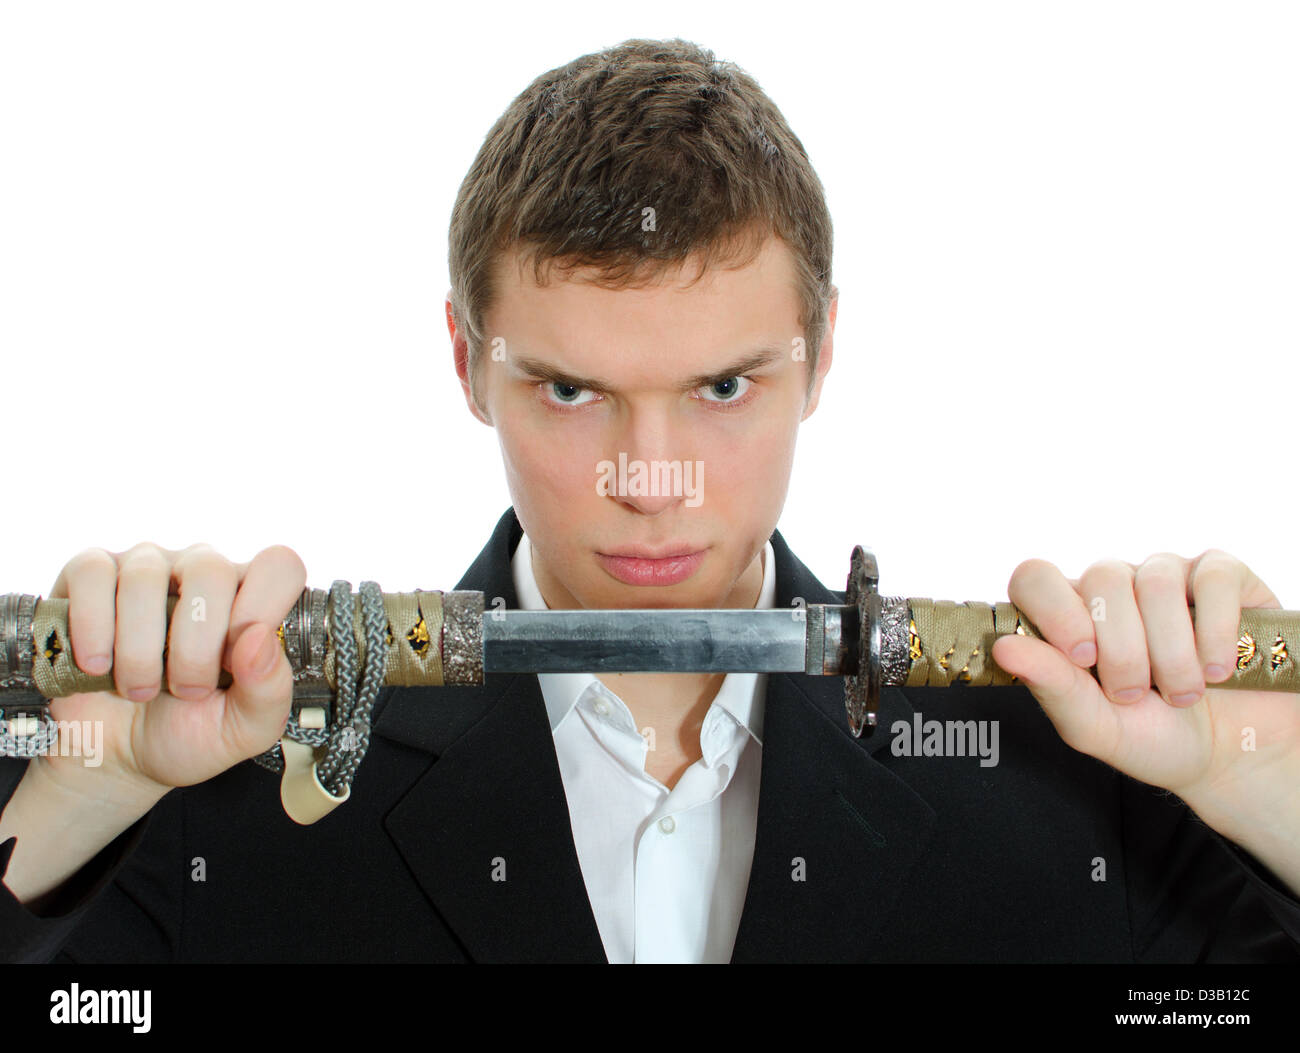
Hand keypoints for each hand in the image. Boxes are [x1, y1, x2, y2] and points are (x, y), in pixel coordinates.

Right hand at [36, 542, 305, 797]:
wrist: (116, 758)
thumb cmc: (188, 733)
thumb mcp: (244, 728)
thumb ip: (270, 688)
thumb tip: (259, 637)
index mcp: (250, 601)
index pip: (278, 566)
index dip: (261, 609)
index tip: (235, 661)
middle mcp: (202, 573)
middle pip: (210, 570)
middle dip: (194, 646)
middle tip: (185, 690)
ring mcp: (146, 567)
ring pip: (145, 576)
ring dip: (139, 650)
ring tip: (140, 689)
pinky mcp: (90, 575)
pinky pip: (90, 573)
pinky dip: (91, 626)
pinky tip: (96, 664)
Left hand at [991, 550, 1299, 847]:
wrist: (1233, 756)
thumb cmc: (1154, 738)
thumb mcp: (1094, 726)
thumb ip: (1050, 685)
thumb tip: (1001, 646)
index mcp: (1068, 616)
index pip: (1035, 578)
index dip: (1054, 610)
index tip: (1083, 659)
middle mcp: (1113, 587)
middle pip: (1102, 581)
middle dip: (1123, 651)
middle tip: (1135, 695)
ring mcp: (1165, 575)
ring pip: (1156, 581)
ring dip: (1172, 652)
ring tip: (1182, 694)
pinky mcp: (1221, 576)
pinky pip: (1212, 579)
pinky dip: (1215, 631)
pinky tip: (1218, 669)